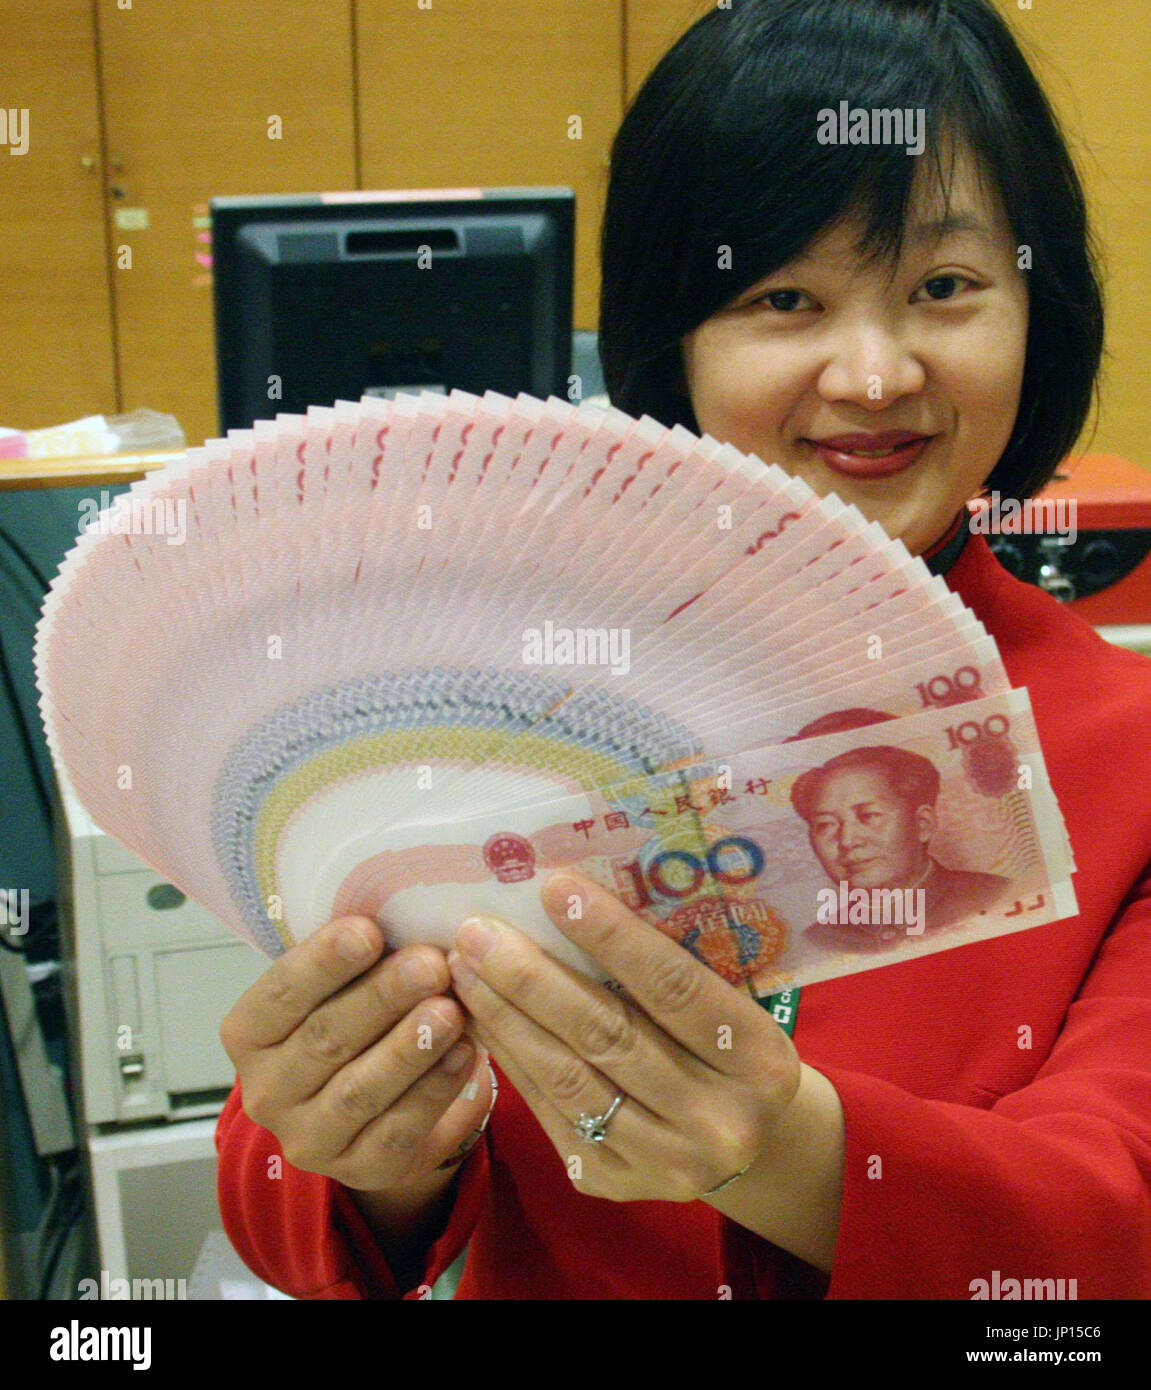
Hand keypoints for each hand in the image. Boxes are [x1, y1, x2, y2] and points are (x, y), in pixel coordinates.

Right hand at [220, 916, 493, 1191]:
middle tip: (430, 964)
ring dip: (409, 1047)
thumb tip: (407, 912)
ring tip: (451, 1011)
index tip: (369, 930)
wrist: (373, 1110)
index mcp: (249, 1033)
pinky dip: (434, 1091)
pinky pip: (397, 1130)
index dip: (323, 962)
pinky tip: (465, 1055)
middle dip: (382, 997)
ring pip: (360, 1089)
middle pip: (325, 1038)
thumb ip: (357, 958)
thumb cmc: (355, 1024)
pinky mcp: (358, 1169)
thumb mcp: (341, 987)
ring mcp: (308, 1136)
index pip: (280, 993)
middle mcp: (267, 1090)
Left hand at [446, 870, 801, 1202]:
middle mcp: (719, 1120)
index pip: (673, 986)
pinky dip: (511, 1057)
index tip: (553, 888)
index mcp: (759, 1058)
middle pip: (607, 1034)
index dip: (610, 935)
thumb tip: (570, 898)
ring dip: (505, 1016)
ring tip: (465, 967)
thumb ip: (670, 966)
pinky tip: (482, 1016)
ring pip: (567, 1077)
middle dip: (532, 977)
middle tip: (478, 931)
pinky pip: (549, 1110)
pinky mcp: (614, 1182)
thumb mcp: (728, 1003)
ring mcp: (665, 1161)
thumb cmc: (725, 1044)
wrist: (747, 1142)